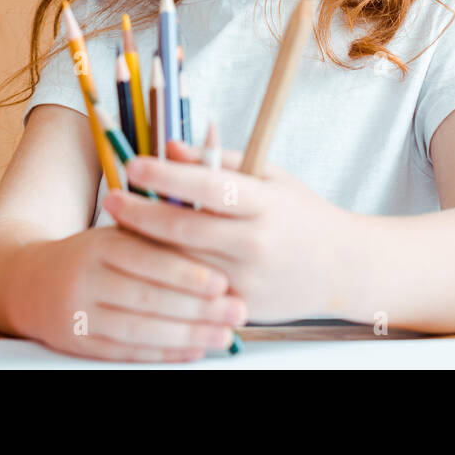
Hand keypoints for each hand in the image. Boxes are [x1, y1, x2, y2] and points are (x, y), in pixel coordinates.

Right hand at [14, 225, 247, 361]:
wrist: (29, 280)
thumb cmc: (91, 254)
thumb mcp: (116, 231)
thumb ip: (156, 233)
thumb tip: (211, 236)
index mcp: (98, 245)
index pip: (145, 258)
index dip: (185, 272)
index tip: (223, 282)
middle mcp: (85, 280)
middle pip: (146, 298)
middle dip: (197, 308)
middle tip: (236, 311)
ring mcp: (79, 315)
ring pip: (138, 330)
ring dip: (186, 334)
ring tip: (224, 335)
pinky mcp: (78, 344)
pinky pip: (125, 353)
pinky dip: (163, 354)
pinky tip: (193, 349)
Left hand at [103, 139, 352, 322]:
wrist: (342, 269)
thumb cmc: (302, 214)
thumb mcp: (270, 176)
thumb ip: (218, 161)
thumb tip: (168, 147)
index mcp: (266, 204)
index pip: (209, 187)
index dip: (168, 175)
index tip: (134, 164)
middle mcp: (257, 244)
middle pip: (185, 230)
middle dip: (141, 213)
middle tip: (111, 199)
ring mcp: (248, 280)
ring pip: (181, 265)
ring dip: (145, 246)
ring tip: (119, 227)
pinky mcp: (241, 307)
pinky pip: (193, 291)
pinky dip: (165, 275)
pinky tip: (142, 260)